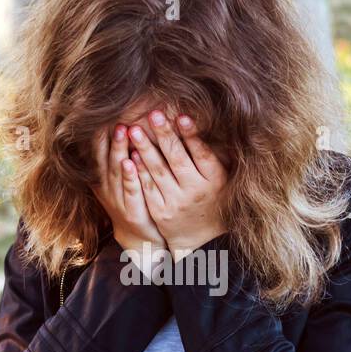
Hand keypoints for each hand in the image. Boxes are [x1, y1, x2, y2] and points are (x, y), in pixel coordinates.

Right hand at [91, 122, 164, 257]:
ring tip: (124, 131)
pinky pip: (132, 191)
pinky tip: (132, 162)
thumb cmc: (133, 203)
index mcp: (102, 180)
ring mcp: (118, 201)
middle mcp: (107, 189)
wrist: (141, 239)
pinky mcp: (133, 213)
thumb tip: (120, 125)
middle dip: (110, 137)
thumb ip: (118, 157)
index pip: (98, 153)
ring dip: (119, 150)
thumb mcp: (122, 181)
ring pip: (118, 172)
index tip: (102, 113)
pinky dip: (131, 176)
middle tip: (114, 116)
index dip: (99, 134)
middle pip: (107, 158)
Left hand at [127, 111, 226, 258]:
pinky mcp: (160, 211)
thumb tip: (201, 123)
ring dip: (145, 149)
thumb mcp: (219, 178)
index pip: (202, 153)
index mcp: (214, 181)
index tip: (181, 116)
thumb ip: (210, 154)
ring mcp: (176, 203)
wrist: (200, 236)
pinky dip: (139, 170)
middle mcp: (196, 192)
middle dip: (164, 136)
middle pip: (178, 160)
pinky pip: (147, 187)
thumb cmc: (211, 198)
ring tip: (135, 130)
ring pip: (159, 172)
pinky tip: (131, 154)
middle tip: (153, 114)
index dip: (191, 135)